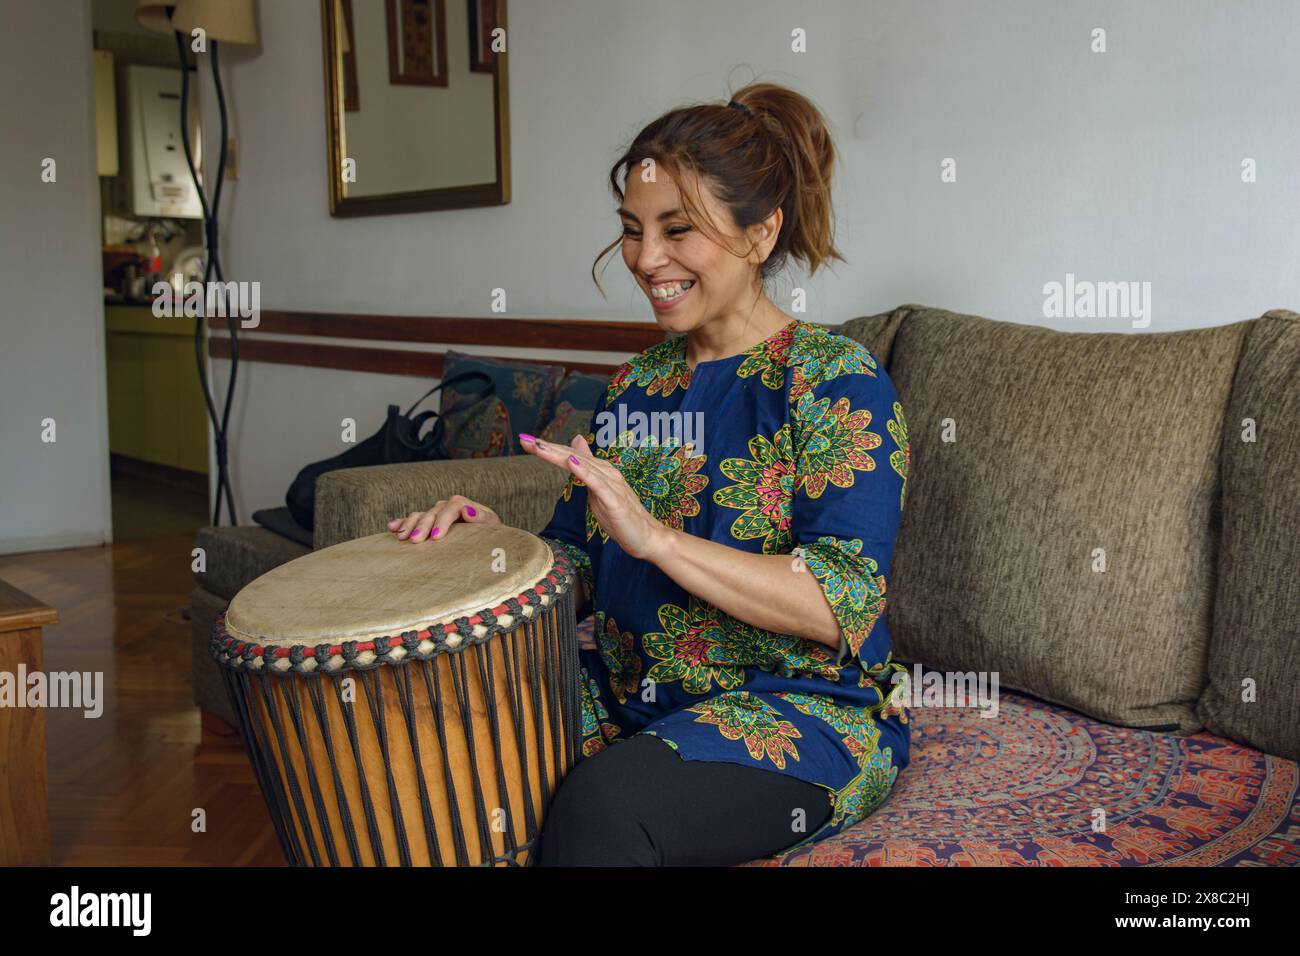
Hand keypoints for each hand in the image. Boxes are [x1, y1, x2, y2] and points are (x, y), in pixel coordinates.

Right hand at [387, 495, 500, 542]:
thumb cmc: (490, 535)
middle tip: (416, 541)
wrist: (487, 540)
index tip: (436, 537)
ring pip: (421, 514)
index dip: (443, 520)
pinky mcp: (429, 522)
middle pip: (434, 511)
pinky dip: (402, 523)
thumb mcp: (491, 527)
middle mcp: (448, 507)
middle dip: (424, 525)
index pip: (453, 506)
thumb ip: (481, 518)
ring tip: (402, 537)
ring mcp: (437, 514)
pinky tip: (391, 528)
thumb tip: (468, 509)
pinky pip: (413, 520)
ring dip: (410, 524)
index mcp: (465, 505)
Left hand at [518, 432, 671, 562]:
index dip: (548, 448)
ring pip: (582, 466)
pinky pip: (597, 484)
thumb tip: (574, 450)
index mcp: (600, 471)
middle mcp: (606, 473)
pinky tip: (571, 462)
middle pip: (572, 457)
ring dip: (560, 455)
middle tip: (525, 439)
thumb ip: (586, 471)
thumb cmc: (621, 517)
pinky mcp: (615, 501)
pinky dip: (584, 471)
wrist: (647, 537)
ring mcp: (612, 485)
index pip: (570, 456)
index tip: (526, 440)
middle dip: (547, 448)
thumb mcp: (598, 491)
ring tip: (540, 446)